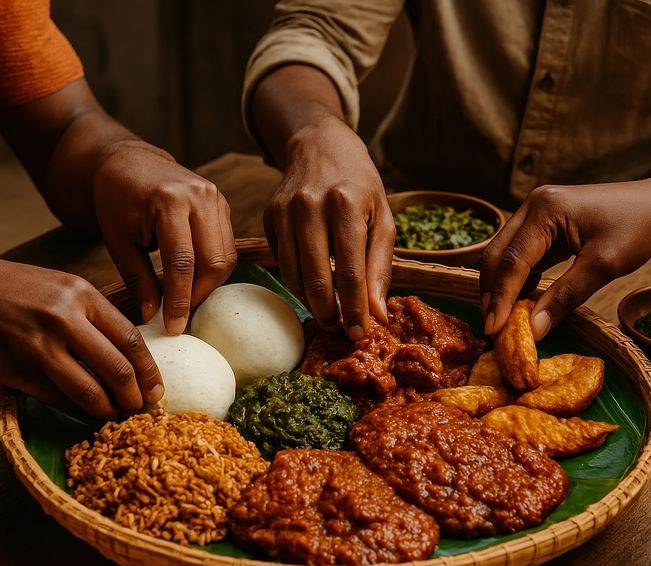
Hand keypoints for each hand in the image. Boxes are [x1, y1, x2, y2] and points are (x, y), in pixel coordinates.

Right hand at [0, 256, 162, 419]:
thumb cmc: (3, 289)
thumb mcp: (54, 285)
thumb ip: (88, 313)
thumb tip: (124, 350)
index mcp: (80, 294)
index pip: (130, 338)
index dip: (148, 370)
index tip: (156, 389)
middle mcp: (63, 318)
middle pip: (117, 369)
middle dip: (135, 396)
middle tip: (140, 409)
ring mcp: (38, 345)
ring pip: (89, 391)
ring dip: (107, 410)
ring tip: (114, 416)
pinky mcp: (15, 370)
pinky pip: (57, 398)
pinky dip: (74, 410)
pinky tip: (82, 413)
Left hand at [93, 141, 236, 333]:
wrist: (129, 162)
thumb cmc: (117, 201)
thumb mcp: (118, 241)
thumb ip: (138, 279)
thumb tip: (154, 315)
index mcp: (168, 201)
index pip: (182, 262)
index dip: (180, 299)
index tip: (173, 327)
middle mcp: (200, 196)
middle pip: (213, 262)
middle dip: (198, 295)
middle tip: (179, 315)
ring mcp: (216, 197)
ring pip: (226, 257)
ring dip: (208, 285)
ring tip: (184, 298)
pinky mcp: (222, 204)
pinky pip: (226, 246)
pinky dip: (213, 269)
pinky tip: (192, 279)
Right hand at [263, 117, 393, 339]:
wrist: (319, 146)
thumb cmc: (360, 185)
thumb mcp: (382, 218)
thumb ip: (380, 267)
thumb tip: (377, 315)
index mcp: (347, 204)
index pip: (350, 271)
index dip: (354, 308)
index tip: (360, 333)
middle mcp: (311, 206)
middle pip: (316, 278)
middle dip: (329, 313)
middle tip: (340, 331)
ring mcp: (285, 211)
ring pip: (293, 275)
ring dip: (310, 304)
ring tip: (328, 317)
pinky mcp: (268, 216)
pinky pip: (281, 262)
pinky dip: (296, 282)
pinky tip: (311, 290)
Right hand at [481, 178, 650, 338]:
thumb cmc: (637, 228)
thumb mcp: (603, 265)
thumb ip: (566, 296)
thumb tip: (534, 330)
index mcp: (544, 209)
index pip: (512, 260)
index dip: (500, 298)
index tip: (493, 330)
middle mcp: (532, 206)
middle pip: (497, 254)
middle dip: (492, 292)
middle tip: (493, 330)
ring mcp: (536, 214)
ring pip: (504, 256)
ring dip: (502, 288)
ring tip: (503, 321)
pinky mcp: (543, 226)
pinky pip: (521, 256)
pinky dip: (518, 280)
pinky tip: (521, 304)